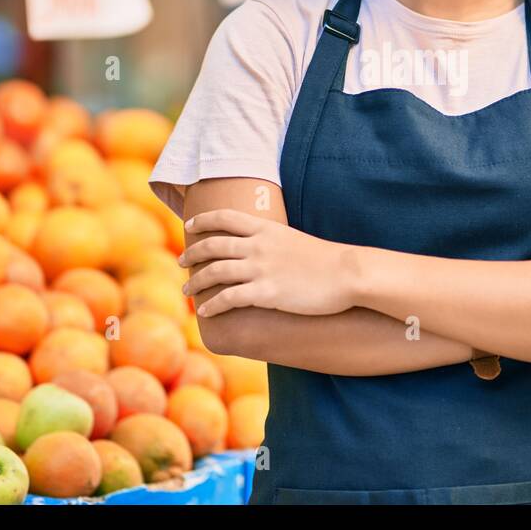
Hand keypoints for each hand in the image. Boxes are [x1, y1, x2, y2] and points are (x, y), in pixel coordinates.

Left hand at [178, 208, 356, 317]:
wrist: (348, 274)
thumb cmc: (326, 260)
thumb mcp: (295, 240)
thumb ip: (274, 242)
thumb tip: (262, 250)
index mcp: (266, 229)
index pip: (225, 217)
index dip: (203, 220)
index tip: (190, 226)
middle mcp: (258, 246)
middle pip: (212, 245)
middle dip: (192, 254)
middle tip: (182, 262)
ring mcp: (261, 268)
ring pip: (215, 272)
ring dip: (195, 282)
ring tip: (186, 291)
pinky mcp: (267, 292)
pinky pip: (229, 298)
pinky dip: (212, 305)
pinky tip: (204, 311)